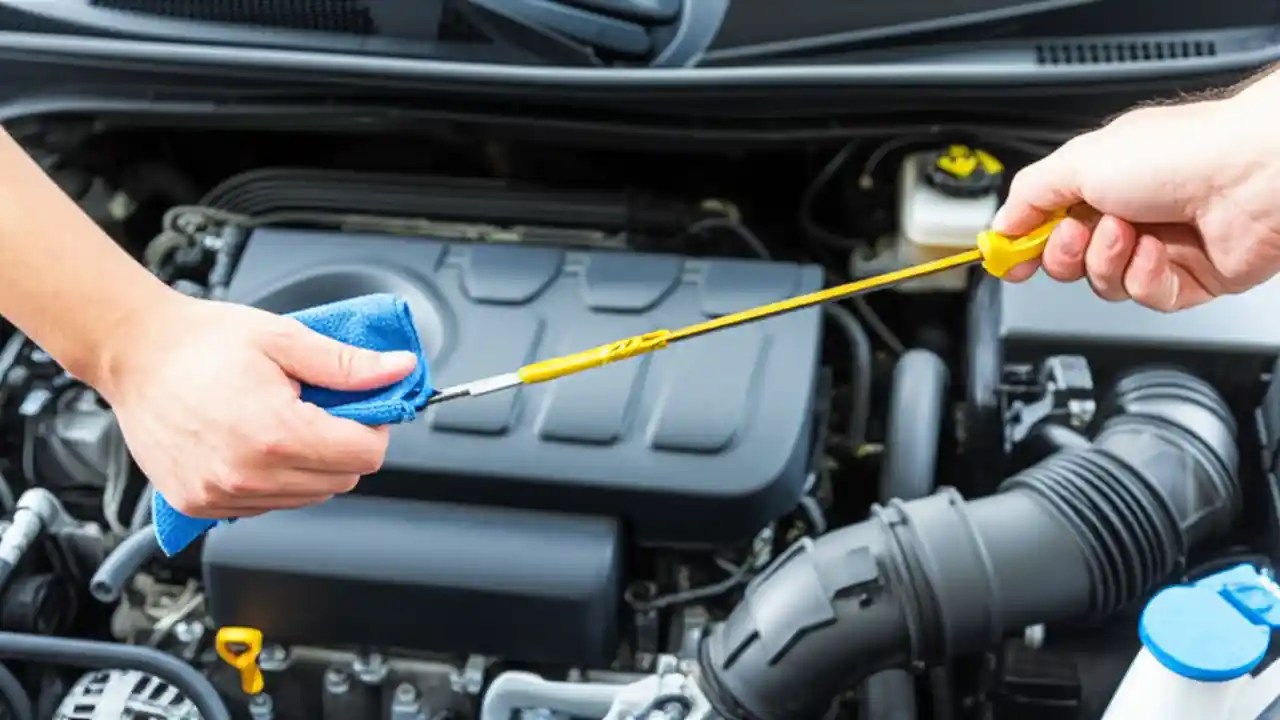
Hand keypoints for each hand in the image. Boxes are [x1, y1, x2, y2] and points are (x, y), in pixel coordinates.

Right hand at [91, 292, 416, 517]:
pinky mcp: (200, 506)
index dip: (372, 426)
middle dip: (342, 444)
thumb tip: (399, 371)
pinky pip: (266, 506)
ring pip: (307, 498)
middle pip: (341, 480)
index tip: (359, 406)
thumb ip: (349, 365)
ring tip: (281, 422)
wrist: (134, 353)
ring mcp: (222, 495)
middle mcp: (249, 475)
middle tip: (319, 408)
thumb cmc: (201, 343)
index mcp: (277, 434)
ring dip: (309, 466)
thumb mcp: (286, 340)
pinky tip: (254, 444)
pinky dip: (274, 481)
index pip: (365, 455)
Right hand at [992, 76, 1279, 310]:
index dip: (1023, 243)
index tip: (1005, 259)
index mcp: (1102, 178)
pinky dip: (1145, 278)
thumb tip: (1001, 224)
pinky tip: (1158, 251)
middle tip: (1076, 234)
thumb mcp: (1078, 162)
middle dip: (1066, 254)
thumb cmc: (1181, 151)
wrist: (1253, 174)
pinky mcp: (1191, 278)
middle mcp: (1131, 212)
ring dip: (1108, 262)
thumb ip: (1029, 195)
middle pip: (1070, 260)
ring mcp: (1161, 247)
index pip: (1047, 220)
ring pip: (1105, 283)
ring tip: (1128, 233)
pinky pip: (1146, 297)